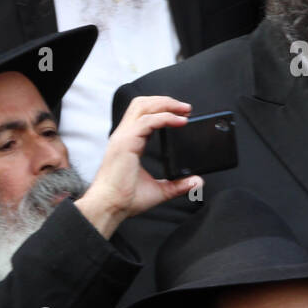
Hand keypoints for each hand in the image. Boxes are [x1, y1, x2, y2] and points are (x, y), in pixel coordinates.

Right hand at [75, 95, 200, 237]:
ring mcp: (123, 137)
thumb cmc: (126, 200)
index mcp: (128, 143)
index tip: (182, 115)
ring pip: (143, 106)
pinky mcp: (126, 142)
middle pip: (142, 103)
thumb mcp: (159, 190)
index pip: (143, 115)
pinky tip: (180, 121)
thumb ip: (177, 184)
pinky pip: (148, 121)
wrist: (111, 207)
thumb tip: (196, 182)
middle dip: (165, 101)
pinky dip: (165, 117)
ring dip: (166, 104)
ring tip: (184, 110)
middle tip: (186, 108)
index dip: (162, 110)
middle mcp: (124, 136)